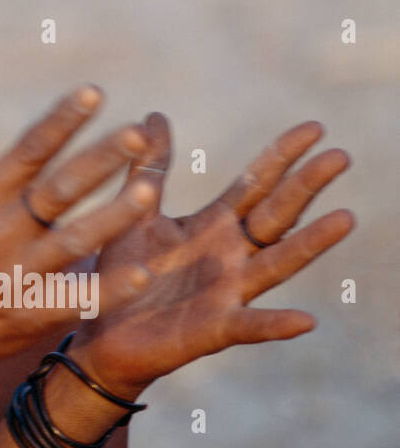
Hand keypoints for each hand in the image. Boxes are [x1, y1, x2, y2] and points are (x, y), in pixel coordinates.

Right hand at [0, 84, 162, 383]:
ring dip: (112, 216)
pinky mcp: (28, 313)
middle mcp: (0, 231)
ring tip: (150, 190)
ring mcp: (16, 273)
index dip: (61, 121)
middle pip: (58, 189)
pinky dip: (107, 289)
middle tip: (139, 133)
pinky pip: (75, 300)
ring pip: (73, 240)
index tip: (94, 91)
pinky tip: (140, 273)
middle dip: (99, 160)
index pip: (27, 151)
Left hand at [75, 113, 353, 396]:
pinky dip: (275, 324)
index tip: (316, 127)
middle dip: (305, 186)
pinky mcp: (213, 329)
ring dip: (310, 243)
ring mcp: (228, 292)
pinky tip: (305, 320)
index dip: (282, 156)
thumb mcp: (136, 213)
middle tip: (340, 156)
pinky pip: (249, 326)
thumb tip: (154, 114)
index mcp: (213, 225)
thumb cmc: (126, 271)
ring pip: (276, 264)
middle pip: (275, 215)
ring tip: (345, 218)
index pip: (255, 184)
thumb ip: (150, 168)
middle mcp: (231, 255)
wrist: (102, 332)